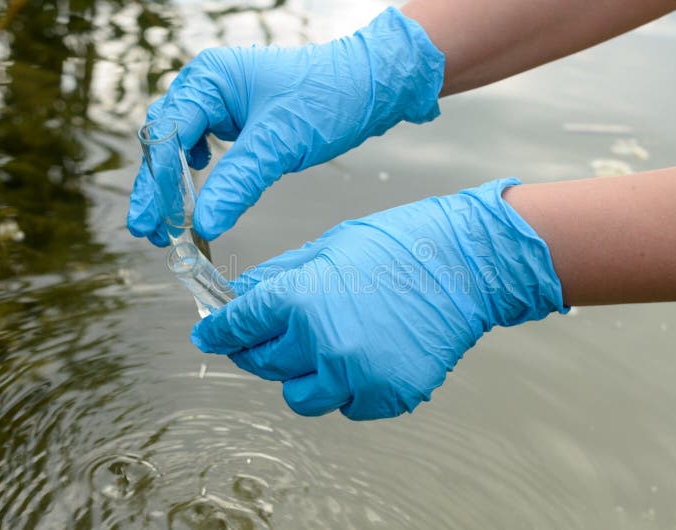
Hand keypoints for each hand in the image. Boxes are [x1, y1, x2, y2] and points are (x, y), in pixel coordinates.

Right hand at [127, 7, 444, 245]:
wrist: (369, 84)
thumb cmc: (329, 98)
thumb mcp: (280, 143)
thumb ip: (238, 183)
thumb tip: (202, 224)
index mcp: (210, 79)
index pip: (166, 135)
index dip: (156, 184)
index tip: (153, 223)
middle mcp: (208, 86)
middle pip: (164, 141)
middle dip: (157, 188)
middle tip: (151, 232)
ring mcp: (222, 101)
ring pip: (181, 146)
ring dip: (175, 184)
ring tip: (170, 223)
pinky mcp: (238, 117)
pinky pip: (205, 145)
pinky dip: (198, 172)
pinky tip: (203, 186)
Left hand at [191, 179, 566, 419]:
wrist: (466, 265)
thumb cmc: (399, 245)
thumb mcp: (328, 247)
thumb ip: (278, 277)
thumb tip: (238, 296)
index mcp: (301, 300)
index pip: (238, 326)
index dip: (218, 331)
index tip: (208, 335)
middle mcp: (323, 345)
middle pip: (262, 365)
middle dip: (258, 349)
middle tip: (272, 335)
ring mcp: (357, 376)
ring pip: (301, 397)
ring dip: (303, 376)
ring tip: (327, 347)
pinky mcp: (388, 397)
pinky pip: (347, 406)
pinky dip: (347, 388)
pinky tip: (365, 356)